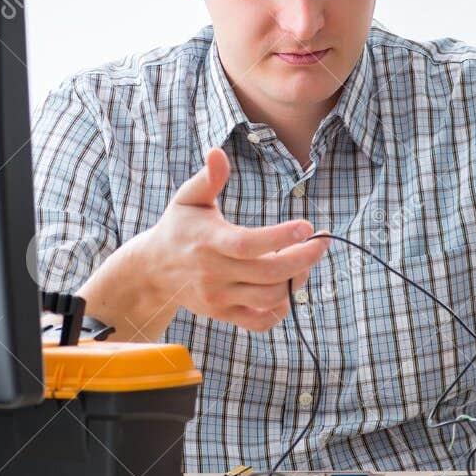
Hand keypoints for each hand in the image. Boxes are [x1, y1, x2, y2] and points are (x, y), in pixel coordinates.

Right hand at [116, 147, 330, 334]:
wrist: (152, 270)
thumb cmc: (178, 228)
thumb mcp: (187, 199)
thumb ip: (207, 178)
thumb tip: (217, 153)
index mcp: (209, 241)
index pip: (248, 244)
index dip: (281, 237)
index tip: (307, 226)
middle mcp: (214, 273)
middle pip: (267, 274)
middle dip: (303, 259)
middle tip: (322, 242)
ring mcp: (219, 297)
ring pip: (269, 298)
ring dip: (296, 281)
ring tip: (304, 261)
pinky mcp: (223, 314)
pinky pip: (259, 322)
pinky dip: (280, 309)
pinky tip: (285, 287)